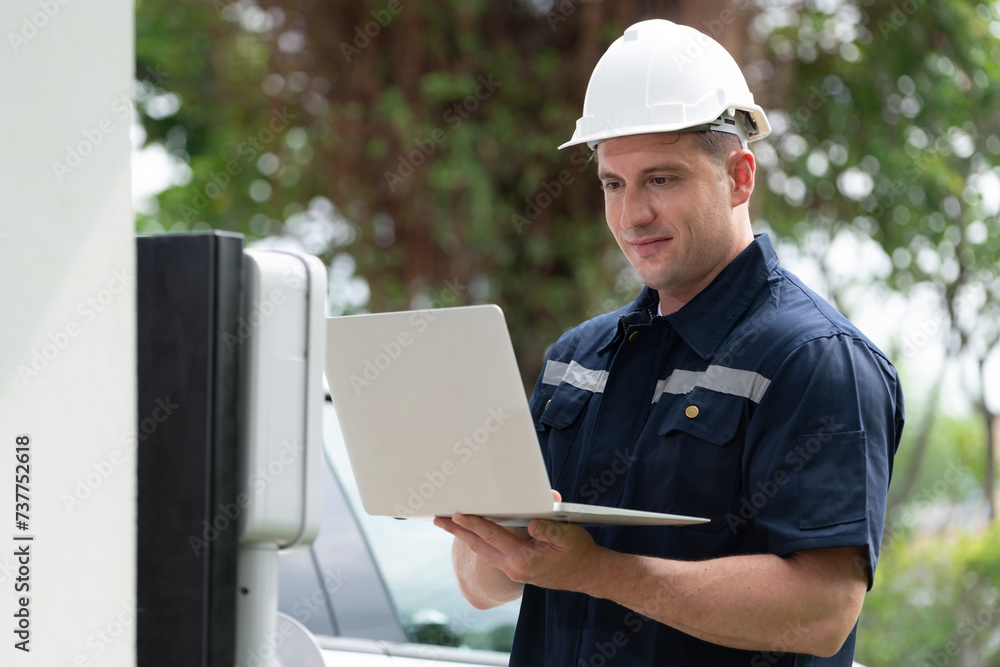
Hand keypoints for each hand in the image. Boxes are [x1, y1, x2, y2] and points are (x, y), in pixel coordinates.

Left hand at [433, 489, 603, 593]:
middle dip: (458, 532)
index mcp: (524, 559)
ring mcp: (513, 570)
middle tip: (438, 519)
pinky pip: (492, 553)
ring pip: (483, 551)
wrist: (587, 574)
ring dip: (466, 537)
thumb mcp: (569, 537)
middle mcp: (514, 567)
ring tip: (449, 524)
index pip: (493, 537)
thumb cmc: (579, 553)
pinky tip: (473, 534)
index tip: (457, 515)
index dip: (475, 524)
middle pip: (479, 546)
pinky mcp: (515, 569)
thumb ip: (550, 530)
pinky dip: (480, 542)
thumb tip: (532, 523)